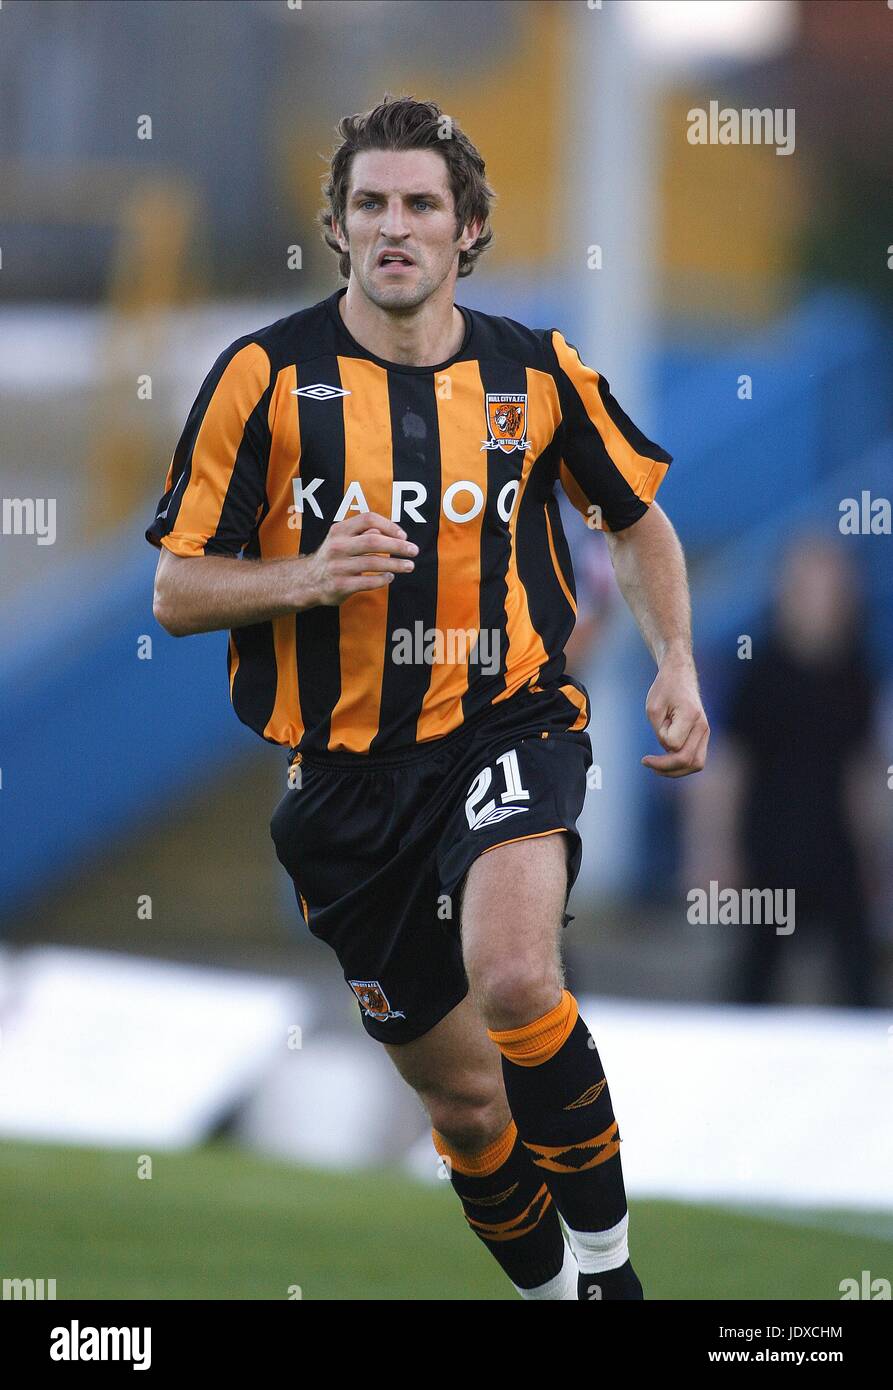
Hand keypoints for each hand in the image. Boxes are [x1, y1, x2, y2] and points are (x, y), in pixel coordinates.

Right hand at [304, 511, 417, 605]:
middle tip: (414, 551)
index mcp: (339, 530)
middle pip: (373, 541)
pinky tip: (390, 577)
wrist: (308, 581)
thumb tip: (393, 533)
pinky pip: (367, 582)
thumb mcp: (343, 539)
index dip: (389, 525)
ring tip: (409, 566)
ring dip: (395, 564)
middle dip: (397, 546)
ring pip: (373, 563)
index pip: (368, 519)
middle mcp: (337, 546)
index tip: (403, 535)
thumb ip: (365, 533)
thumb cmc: (334, 557)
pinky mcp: (339, 585)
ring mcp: (337, 567)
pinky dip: (382, 580)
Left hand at [642, 652, 708, 776]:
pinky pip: (696, 758)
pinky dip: (681, 765)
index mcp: (690, 716)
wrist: (680, 676)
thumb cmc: (664, 690)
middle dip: (666, 768)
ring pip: (697, 764)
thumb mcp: (654, 708)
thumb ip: (661, 732)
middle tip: (646, 762)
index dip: (660, 741)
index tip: (655, 726)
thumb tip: (669, 751)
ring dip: (675, 771)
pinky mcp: (703, 736)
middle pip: (689, 761)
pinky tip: (666, 762)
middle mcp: (702, 726)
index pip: (674, 744)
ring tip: (656, 768)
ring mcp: (705, 732)